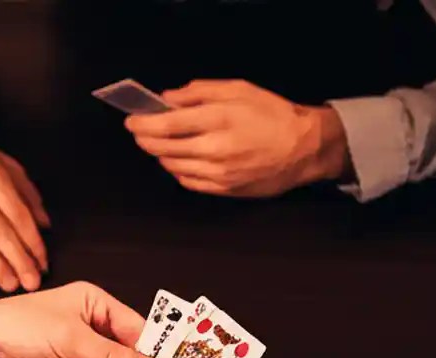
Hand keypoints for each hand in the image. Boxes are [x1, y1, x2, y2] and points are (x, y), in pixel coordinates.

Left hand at [125, 79, 347, 196]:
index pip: (167, 124)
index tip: (132, 120)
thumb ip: (200, 92)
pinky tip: (180, 160)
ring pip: (174, 167)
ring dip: (161, 155)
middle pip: (164, 148)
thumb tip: (168, 99)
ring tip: (160, 144)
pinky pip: (189, 182)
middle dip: (146, 140)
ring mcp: (219, 173)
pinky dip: (178, 170)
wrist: (304, 149)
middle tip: (140, 132)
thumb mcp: (239, 89)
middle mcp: (216, 149)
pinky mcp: (225, 189)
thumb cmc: (273, 115)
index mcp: (219, 119)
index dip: (143, 123)